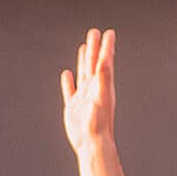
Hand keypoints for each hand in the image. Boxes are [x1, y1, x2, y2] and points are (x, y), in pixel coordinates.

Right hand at [61, 28, 115, 152]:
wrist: (91, 143)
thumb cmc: (99, 122)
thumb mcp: (102, 97)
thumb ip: (104, 78)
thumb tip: (106, 60)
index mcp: (102, 85)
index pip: (105, 61)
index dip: (107, 47)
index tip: (109, 33)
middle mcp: (94, 89)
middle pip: (94, 64)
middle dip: (94, 48)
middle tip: (94, 32)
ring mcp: (83, 97)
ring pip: (83, 74)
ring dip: (83, 61)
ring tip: (84, 47)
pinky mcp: (73, 106)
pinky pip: (70, 90)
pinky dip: (68, 81)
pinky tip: (67, 74)